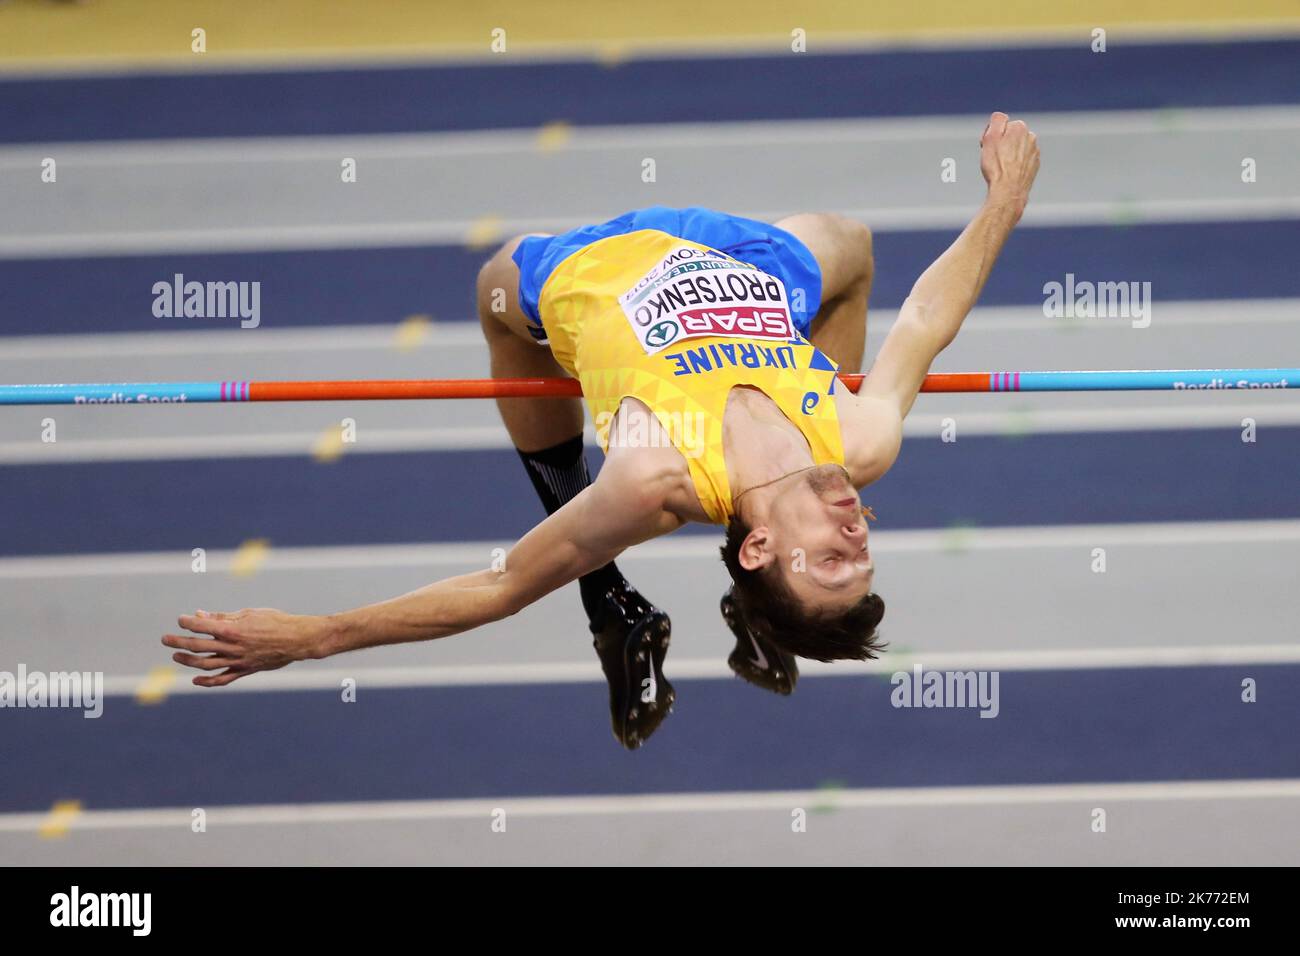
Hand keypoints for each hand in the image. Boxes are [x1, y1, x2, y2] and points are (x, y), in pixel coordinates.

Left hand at [162, 608, 329, 686]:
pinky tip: (196, 679)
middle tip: (166, 639)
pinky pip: (223, 679)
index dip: (188, 623)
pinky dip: (208, 682)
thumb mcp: (249, 614)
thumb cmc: (275, 621)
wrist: (297, 639)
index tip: (180, 619)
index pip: (202, 626)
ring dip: (188, 660)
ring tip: (177, 655)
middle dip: (179, 642)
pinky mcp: (245, 670)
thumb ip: (222, 617)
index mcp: (233, 630)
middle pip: (198, 646)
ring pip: (206, 664)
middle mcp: (233, 647)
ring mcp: (238, 661)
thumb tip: (200, 615)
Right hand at [979, 111, 1039, 222]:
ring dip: (1009, 154)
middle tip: (993, 157)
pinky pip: (1022, 160)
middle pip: (1010, 136)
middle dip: (1002, 143)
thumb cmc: (997, 166)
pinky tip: (1008, 173)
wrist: (1009, 191)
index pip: (1001, 125)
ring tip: (1001, 167)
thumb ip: (997, 121)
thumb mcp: (990, 138)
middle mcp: (1030, 137)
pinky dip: (1015, 164)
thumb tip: (1000, 116)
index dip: (991, 135)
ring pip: (1017, 148)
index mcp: (1020, 127)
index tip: (987, 146)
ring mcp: (1034, 152)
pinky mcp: (1034, 165)